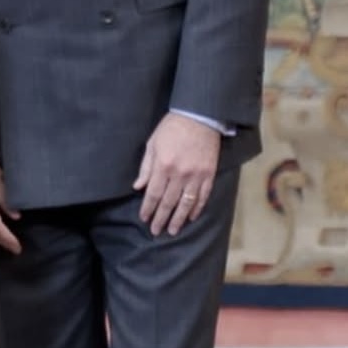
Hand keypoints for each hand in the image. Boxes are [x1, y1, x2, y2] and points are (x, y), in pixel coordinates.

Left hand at [134, 113, 221, 236]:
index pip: (154, 194)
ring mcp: (196, 175)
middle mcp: (180, 174)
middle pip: (168, 202)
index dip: (148, 208)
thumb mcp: (153, 144)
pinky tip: (191, 217)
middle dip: (161, 218)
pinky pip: (203, 196)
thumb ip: (146, 167)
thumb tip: (138, 187)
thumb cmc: (172, 128)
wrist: (200, 116)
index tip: (145, 219)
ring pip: (186, 203)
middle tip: (156, 231)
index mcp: (163, 165)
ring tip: (173, 231)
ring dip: (178, 219)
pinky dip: (197, 208)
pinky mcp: (209, 174)